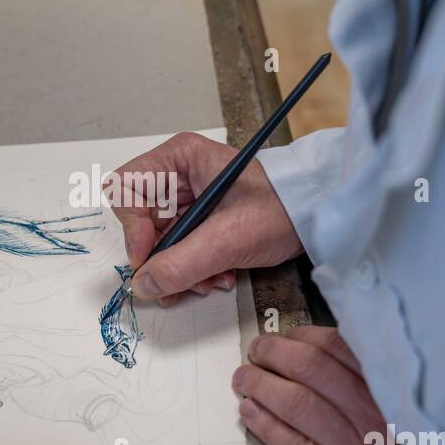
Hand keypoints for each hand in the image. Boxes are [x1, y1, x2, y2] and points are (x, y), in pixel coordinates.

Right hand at [107, 132, 301, 303]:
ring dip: (180, 270)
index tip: (147, 260)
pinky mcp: (200, 221)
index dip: (132, 228)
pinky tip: (218, 276)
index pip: (126, 189)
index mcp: (181, 158)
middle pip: (140, 222)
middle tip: (179, 282)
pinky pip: (179, 251)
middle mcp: (179, 176)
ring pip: (159, 242)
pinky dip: (194, 270)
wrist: (317, 216)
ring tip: (210, 281)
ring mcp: (188, 200)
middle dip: (161, 258)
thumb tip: (143, 285)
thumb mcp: (229, 238)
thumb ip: (182, 264)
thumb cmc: (282, 208)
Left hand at [233, 326, 439, 444]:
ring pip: (299, 406)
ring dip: (262, 387)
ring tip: (244, 380)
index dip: (302, 338)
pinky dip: (267, 427)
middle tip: (255, 352)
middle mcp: (377, 416)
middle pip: (313, 371)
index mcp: (393, 392)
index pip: (339, 349)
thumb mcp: (411, 412)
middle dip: (274, 355)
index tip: (283, 337)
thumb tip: (324, 352)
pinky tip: (250, 415)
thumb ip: (377, 382)